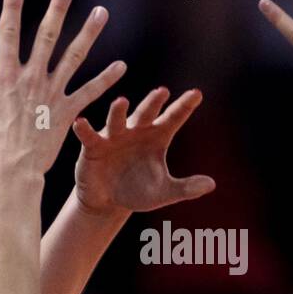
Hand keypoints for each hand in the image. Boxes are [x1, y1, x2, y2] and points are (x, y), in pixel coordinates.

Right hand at [0, 0, 123, 175]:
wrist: (10, 173)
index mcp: (6, 75)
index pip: (8, 32)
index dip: (12, 6)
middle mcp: (31, 78)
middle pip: (47, 36)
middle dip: (57, 8)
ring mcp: (52, 94)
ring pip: (74, 57)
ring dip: (89, 33)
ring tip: (102, 12)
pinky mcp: (67, 112)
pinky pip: (90, 92)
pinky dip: (106, 79)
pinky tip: (122, 66)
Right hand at [73, 88, 215, 213]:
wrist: (108, 201)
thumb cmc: (138, 191)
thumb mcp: (164, 192)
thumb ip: (186, 188)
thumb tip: (212, 184)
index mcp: (157, 137)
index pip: (173, 118)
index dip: (184, 106)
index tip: (197, 94)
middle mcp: (136, 131)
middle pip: (146, 114)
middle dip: (153, 103)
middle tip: (161, 92)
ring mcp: (114, 136)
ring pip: (117, 120)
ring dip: (119, 112)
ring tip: (122, 102)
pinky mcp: (93, 147)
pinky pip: (89, 136)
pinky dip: (85, 129)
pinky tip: (81, 122)